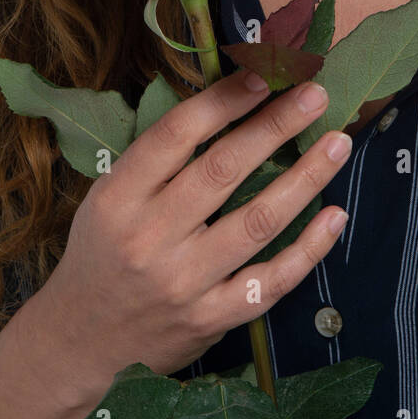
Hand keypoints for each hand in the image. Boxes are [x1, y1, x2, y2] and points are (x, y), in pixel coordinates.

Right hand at [43, 66, 350, 394]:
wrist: (79, 344)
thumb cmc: (102, 254)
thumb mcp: (108, 197)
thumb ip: (158, 159)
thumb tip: (229, 103)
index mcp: (119, 197)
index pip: (177, 134)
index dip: (224, 100)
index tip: (262, 73)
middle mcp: (150, 237)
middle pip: (224, 169)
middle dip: (276, 125)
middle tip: (315, 94)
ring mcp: (184, 282)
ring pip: (258, 221)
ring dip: (306, 178)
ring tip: (338, 144)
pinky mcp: (211, 319)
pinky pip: (270, 281)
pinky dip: (308, 248)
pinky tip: (335, 217)